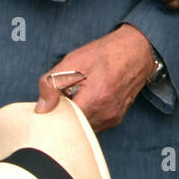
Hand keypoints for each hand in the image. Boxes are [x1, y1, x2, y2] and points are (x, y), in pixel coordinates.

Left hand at [34, 25, 156, 131]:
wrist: (136, 51)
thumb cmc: (105, 53)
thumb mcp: (74, 61)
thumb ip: (53, 83)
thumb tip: (42, 108)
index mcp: (94, 100)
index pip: (63, 122)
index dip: (53, 113)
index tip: (49, 103)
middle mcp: (105, 115)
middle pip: (73, 127)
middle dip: (63, 115)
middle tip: (61, 97)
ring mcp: (112, 119)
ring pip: (84, 128)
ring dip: (75, 116)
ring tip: (75, 95)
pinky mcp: (116, 119)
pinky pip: (94, 125)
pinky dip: (86, 115)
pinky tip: (86, 99)